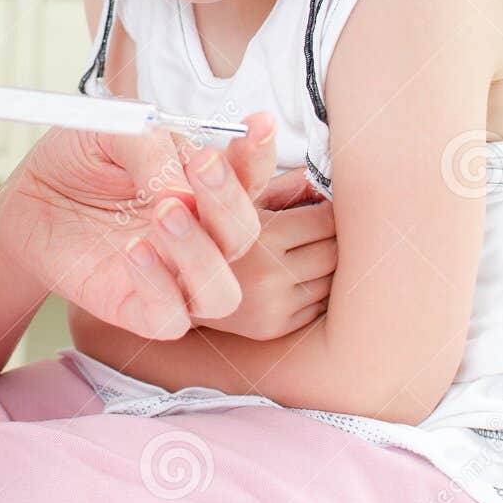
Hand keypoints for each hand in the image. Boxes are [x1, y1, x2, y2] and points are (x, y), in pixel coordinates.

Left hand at [0, 112, 277, 339]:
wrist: (27, 196)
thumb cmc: (78, 160)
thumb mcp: (111, 130)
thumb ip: (150, 147)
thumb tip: (181, 187)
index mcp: (203, 188)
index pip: (249, 177)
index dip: (259, 153)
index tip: (259, 122)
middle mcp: (199, 236)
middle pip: (243, 236)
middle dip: (229, 199)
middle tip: (202, 165)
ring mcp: (171, 277)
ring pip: (221, 294)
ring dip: (201, 254)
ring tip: (164, 213)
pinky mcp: (136, 309)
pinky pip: (169, 318)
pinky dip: (159, 288)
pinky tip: (133, 250)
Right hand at [194, 169, 336, 340]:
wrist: (169, 280)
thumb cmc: (201, 224)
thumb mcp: (229, 191)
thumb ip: (268, 174)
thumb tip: (316, 175)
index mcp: (261, 237)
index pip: (325, 220)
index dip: (326, 207)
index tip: (318, 201)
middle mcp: (268, 276)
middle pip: (334, 251)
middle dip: (330, 234)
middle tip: (317, 221)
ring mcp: (272, 307)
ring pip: (330, 280)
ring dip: (326, 262)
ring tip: (304, 245)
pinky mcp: (272, 328)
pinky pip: (318, 306)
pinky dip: (315, 288)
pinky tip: (295, 273)